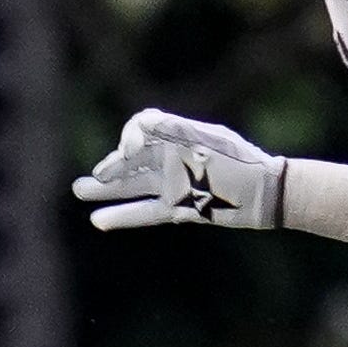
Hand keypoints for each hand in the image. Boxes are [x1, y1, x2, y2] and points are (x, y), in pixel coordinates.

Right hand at [73, 109, 285, 231]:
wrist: (267, 193)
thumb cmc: (242, 162)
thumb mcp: (210, 141)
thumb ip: (174, 130)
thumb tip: (139, 126)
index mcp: (180, 136)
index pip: (144, 128)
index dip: (130, 136)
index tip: (129, 150)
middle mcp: (174, 158)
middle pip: (132, 160)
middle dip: (109, 168)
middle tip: (88, 180)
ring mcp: (176, 184)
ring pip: (133, 186)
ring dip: (107, 190)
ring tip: (80, 191)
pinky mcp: (181, 209)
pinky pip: (146, 212)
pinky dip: (124, 216)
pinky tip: (98, 221)